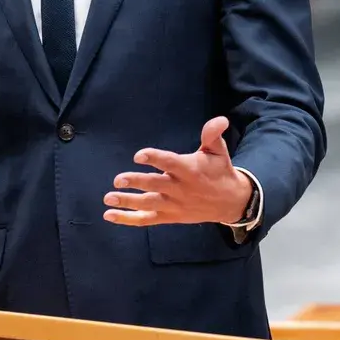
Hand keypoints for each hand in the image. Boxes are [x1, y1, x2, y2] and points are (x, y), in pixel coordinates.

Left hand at [104, 116, 252, 225]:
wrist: (230, 202)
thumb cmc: (220, 171)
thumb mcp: (219, 151)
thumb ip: (213, 135)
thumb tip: (220, 119)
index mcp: (190, 170)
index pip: (170, 163)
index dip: (155, 158)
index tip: (138, 155)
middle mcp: (180, 188)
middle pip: (155, 185)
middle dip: (136, 182)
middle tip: (117, 180)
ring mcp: (173, 205)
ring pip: (148, 204)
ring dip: (127, 201)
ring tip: (109, 197)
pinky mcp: (169, 216)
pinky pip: (146, 220)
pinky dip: (128, 219)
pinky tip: (109, 215)